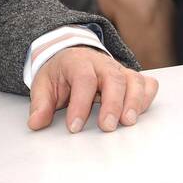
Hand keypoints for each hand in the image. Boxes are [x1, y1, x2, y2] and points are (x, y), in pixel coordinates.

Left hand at [28, 46, 157, 132]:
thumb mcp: (44, 85)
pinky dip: (147, 97)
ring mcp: (119, 70)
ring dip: (134, 102)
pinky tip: (140, 112)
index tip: (74, 127)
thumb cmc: (60, 73)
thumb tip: (35, 123)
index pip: (82, 80)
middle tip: (107, 126)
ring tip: (128, 122)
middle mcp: (101, 64)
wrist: (71, 55)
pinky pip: (146, 83)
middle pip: (113, 79)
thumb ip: (40, 104)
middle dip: (112, 104)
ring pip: (133, 81)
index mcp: (77, 62)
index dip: (80, 104)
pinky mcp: (131, 77)